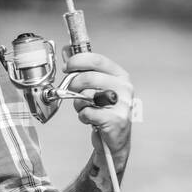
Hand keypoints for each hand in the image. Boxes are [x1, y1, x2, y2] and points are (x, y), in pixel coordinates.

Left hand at [61, 52, 133, 169]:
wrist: (114, 140)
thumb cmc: (104, 111)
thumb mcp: (96, 87)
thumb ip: (83, 69)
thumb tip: (67, 51)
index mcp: (120, 76)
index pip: (97, 59)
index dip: (77, 61)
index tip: (67, 67)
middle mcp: (124, 87)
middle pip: (88, 77)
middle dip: (73, 85)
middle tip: (73, 92)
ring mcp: (122, 104)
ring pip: (86, 95)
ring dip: (79, 104)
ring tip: (86, 108)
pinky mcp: (116, 119)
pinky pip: (88, 112)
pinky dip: (84, 116)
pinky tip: (91, 119)